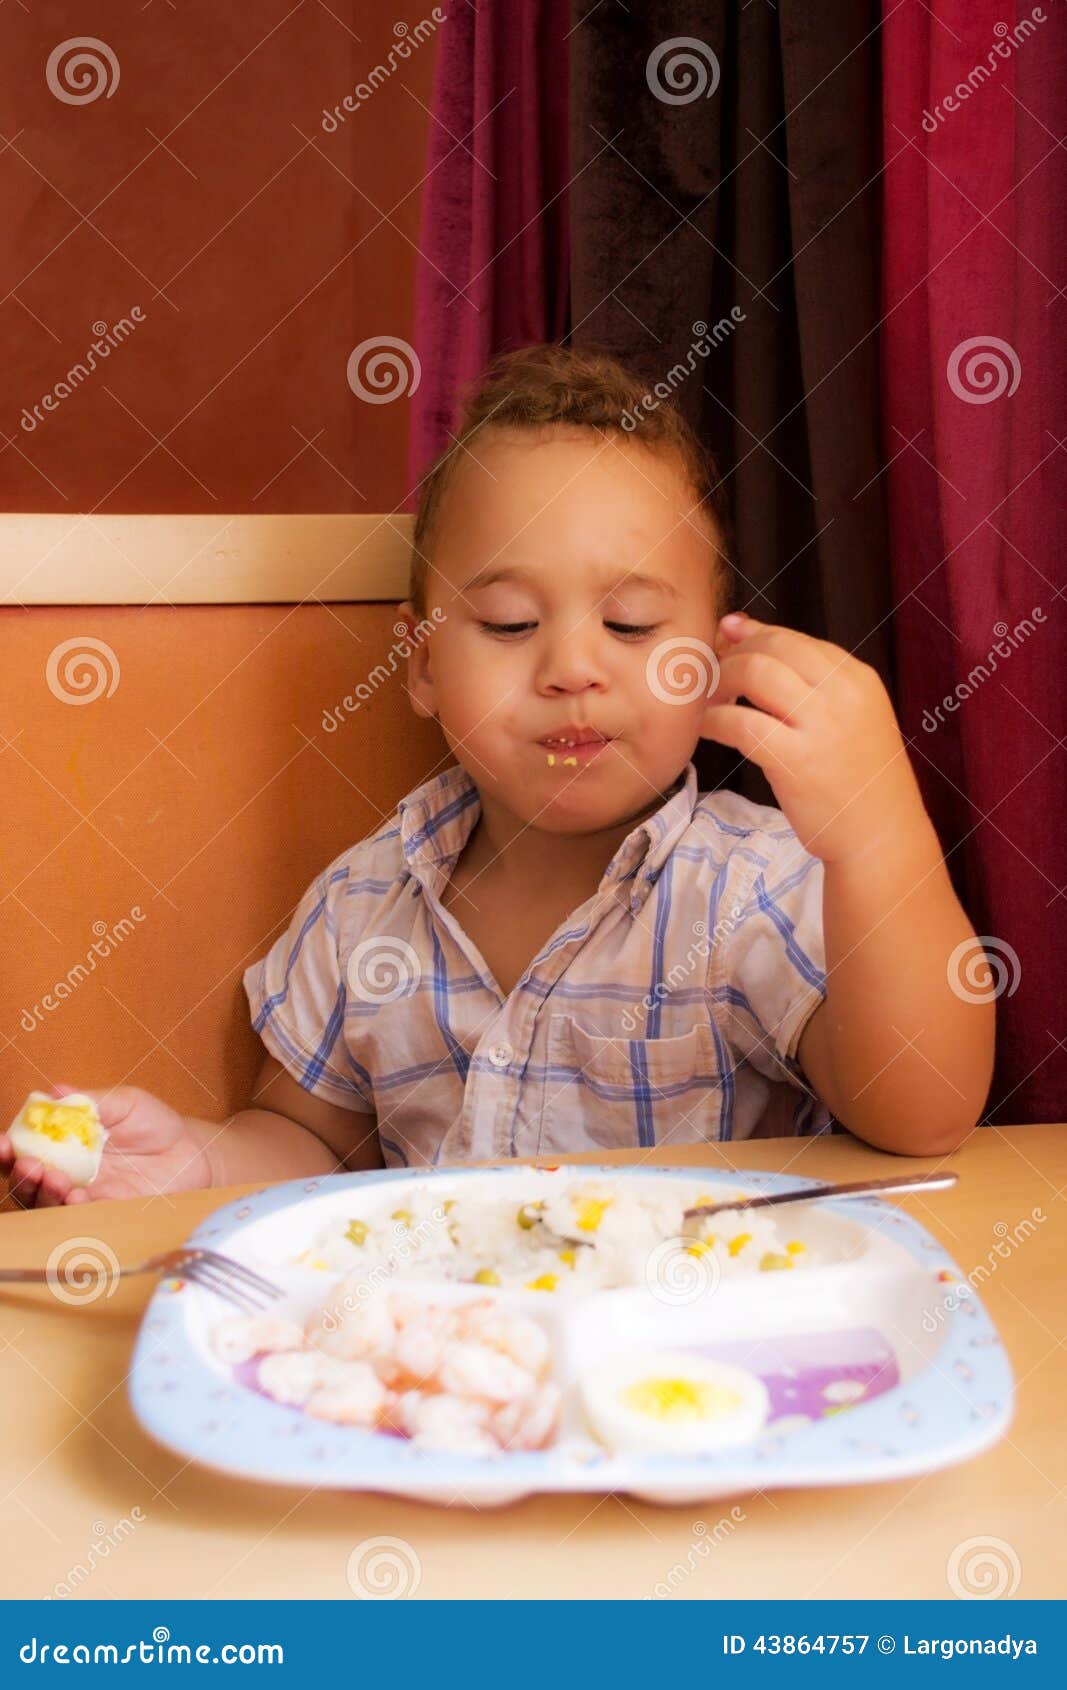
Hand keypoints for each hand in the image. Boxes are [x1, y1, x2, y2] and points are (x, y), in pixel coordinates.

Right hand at [0, 1084, 213, 1208]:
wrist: (191, 1152)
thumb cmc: (154, 1123)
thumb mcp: (125, 1103)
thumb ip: (91, 1101)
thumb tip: (55, 1091)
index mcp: (63, 1141)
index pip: (26, 1147)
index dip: (8, 1149)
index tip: (3, 1144)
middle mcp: (66, 1170)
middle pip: (28, 1181)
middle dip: (21, 1175)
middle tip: (29, 1165)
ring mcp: (84, 1193)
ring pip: (48, 1203)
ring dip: (43, 1193)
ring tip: (54, 1178)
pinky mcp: (105, 1212)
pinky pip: (81, 1217)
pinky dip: (74, 1209)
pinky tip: (78, 1197)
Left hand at [702, 613, 929, 863]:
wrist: (880, 834)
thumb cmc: (858, 777)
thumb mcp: (848, 716)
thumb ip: (805, 678)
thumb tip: (738, 628)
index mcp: (857, 678)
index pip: (795, 638)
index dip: (752, 637)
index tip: (727, 646)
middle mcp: (842, 694)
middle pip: (772, 647)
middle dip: (733, 655)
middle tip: (714, 677)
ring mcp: (821, 726)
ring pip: (755, 674)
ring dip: (721, 681)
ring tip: (709, 701)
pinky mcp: (796, 760)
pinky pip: (741, 723)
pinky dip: (714, 720)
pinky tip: (706, 728)